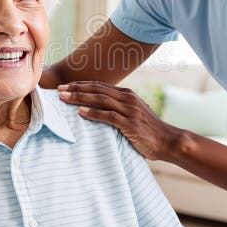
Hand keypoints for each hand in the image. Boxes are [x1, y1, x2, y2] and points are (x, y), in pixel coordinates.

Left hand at [58, 81, 178, 159]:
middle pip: (96, 89)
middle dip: (76, 89)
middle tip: (58, 91)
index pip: (99, 86)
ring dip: (80, 98)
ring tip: (64, 99)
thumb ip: (118, 111)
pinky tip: (80, 113)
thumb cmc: (149, 131)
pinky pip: (108, 116)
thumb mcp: (133, 116)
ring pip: (100, 100)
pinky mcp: (130, 124)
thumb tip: (98, 113)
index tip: (65, 87)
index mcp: (127, 95)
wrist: (168, 141)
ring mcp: (129, 110)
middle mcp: (127, 99)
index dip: (81, 85)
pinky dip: (93, 113)